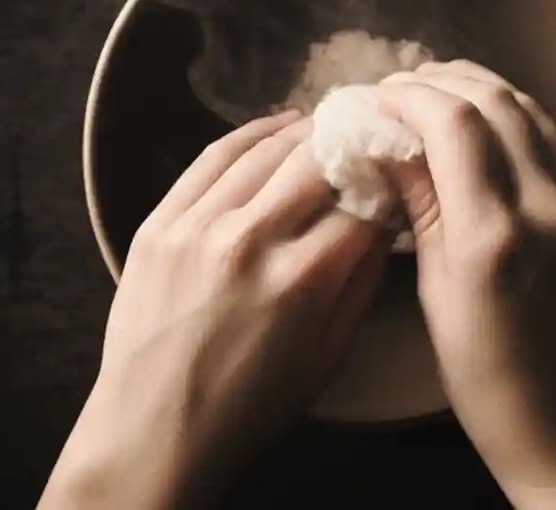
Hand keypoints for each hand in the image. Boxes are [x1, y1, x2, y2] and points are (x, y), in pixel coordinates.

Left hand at [40, 111, 387, 508]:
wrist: (154, 431)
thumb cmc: (253, 406)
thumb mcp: (329, 355)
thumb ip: (362, 281)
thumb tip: (386, 220)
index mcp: (301, 280)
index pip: (363, 203)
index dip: (389, 182)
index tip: (401, 173)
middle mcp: (250, 239)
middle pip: (318, 160)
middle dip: (352, 143)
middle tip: (370, 134)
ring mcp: (198, 225)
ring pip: (267, 148)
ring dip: (306, 130)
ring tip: (329, 124)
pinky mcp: (160, 222)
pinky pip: (213, 157)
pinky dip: (252, 134)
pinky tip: (277, 128)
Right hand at [377, 61, 555, 508]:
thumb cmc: (486, 372)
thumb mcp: (436, 290)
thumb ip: (420, 204)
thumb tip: (386, 142)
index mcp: (495, 232)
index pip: (454, 122)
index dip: (411, 96)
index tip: (377, 97)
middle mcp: (549, 203)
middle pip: (497, 101)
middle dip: (443, 81)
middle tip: (401, 87)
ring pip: (534, 108)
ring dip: (483, 88)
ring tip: (438, 90)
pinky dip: (519, 112)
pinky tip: (490, 119)